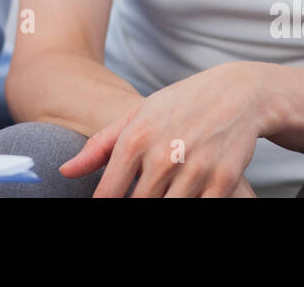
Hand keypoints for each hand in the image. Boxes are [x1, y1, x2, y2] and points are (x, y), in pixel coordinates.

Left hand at [60, 63, 270, 196]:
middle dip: (135, 205)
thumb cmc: (180, 104)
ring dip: (164, 205)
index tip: (107, 205)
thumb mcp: (137, 115)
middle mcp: (163, 155)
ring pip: (168, 210)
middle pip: (138, 206)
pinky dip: (191, 205)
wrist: (238, 93)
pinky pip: (200, 209)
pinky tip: (186, 194)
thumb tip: (65, 172)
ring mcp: (195, 170)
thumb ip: (100, 145)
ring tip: (163, 191)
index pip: (108, 193)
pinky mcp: (223, 182)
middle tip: (141, 195)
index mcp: (136, 138)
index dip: (104, 206)